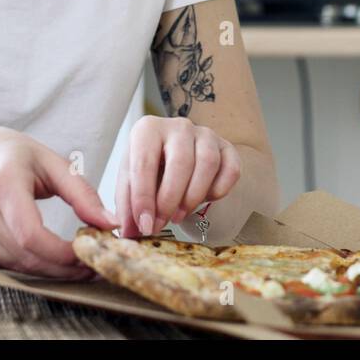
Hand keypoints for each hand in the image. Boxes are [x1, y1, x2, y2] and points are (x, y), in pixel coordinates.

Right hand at [0, 124, 117, 279]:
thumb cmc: (13, 156)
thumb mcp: (52, 162)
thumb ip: (82, 194)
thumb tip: (111, 224)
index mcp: (2, 182)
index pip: (31, 235)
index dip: (62, 254)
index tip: (91, 255)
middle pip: (24, 256)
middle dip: (62, 268)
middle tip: (91, 267)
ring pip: (13, 266)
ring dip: (47, 270)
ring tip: (73, 261)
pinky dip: (24, 266)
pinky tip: (41, 256)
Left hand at [116, 114, 240, 238]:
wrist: (175, 157)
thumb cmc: (149, 169)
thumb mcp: (130, 183)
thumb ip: (127, 206)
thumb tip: (127, 234)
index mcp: (148, 129)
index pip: (145, 163)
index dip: (144, 198)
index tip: (144, 225)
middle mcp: (178, 126)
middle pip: (181, 163)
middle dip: (170, 200)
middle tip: (161, 224)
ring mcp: (206, 134)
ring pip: (208, 164)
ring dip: (193, 197)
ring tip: (179, 215)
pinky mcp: (227, 147)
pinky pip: (231, 169)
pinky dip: (219, 191)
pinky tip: (204, 200)